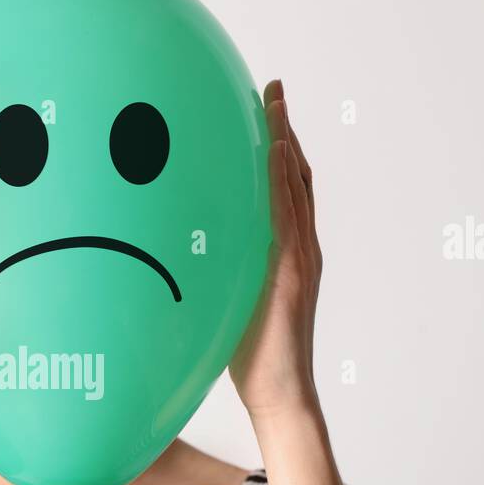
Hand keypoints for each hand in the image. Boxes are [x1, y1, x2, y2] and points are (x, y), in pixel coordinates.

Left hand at [229, 80, 321, 421]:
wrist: (278, 396)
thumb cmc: (249, 356)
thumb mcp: (227, 299)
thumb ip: (218, 270)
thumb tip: (183, 251)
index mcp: (286, 252)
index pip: (284, 187)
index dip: (278, 145)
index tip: (264, 108)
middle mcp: (299, 249)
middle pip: (296, 176)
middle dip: (285, 129)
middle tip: (272, 88)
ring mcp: (299, 260)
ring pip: (296, 189)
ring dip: (285, 142)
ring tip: (273, 102)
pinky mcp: (290, 276)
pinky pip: (288, 219)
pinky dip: (283, 184)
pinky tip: (273, 153)